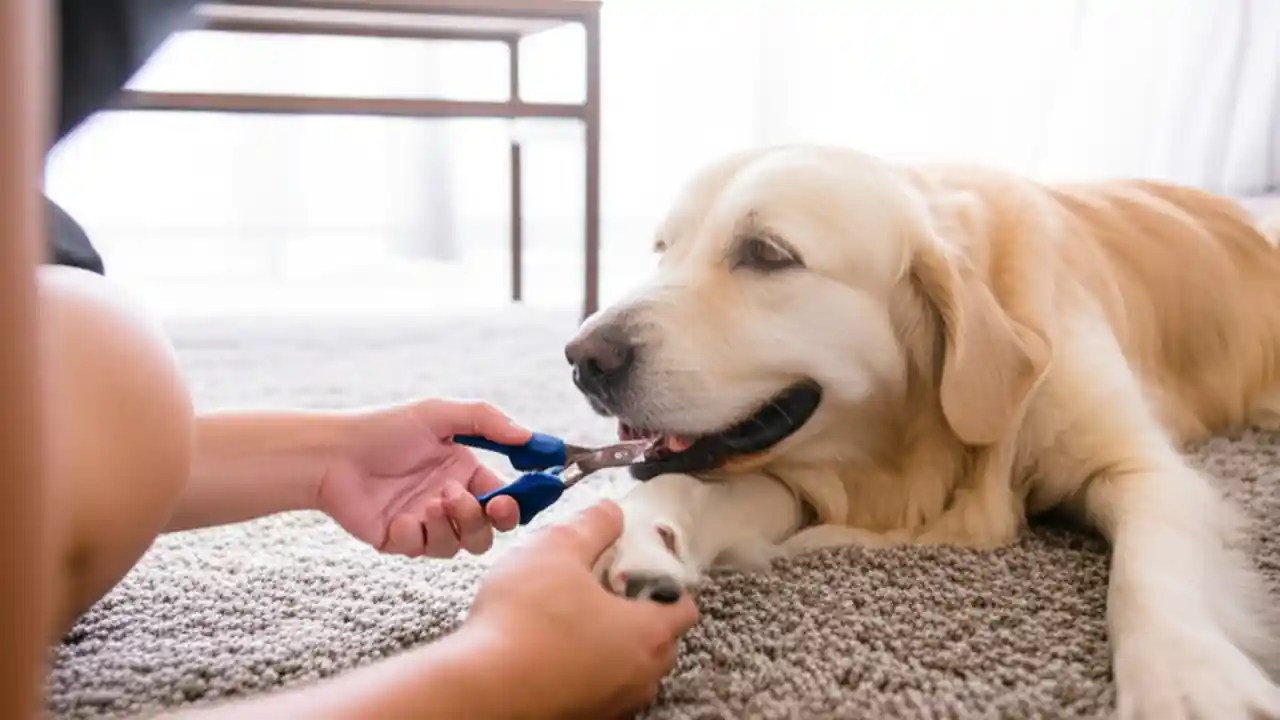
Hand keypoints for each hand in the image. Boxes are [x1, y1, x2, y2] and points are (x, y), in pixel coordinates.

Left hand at [317, 399, 530, 556]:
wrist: (332, 454)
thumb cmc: (383, 428)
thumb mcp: (437, 414)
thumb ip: (486, 421)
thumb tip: (529, 435)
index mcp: (464, 472)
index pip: (504, 495)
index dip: (517, 501)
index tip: (515, 498)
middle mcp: (450, 500)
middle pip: (489, 529)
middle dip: (485, 520)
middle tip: (471, 502)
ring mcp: (426, 523)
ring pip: (461, 544)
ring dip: (452, 525)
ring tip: (432, 502)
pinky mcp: (401, 540)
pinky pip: (423, 549)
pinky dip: (415, 534)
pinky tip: (398, 515)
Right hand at [462, 501, 699, 718]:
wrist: (481, 689)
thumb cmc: (525, 617)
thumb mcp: (557, 550)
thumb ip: (591, 525)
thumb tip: (612, 510)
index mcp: (649, 633)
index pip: (686, 609)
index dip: (666, 585)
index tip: (637, 573)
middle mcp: (642, 676)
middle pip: (663, 644)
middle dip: (643, 619)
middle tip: (605, 596)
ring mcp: (614, 705)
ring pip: (632, 673)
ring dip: (615, 650)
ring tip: (576, 626)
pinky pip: (602, 693)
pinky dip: (590, 675)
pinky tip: (556, 656)